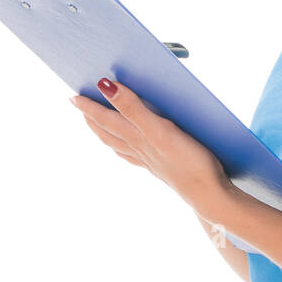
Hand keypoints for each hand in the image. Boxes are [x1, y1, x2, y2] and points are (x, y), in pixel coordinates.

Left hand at [69, 77, 236, 221]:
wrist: (208, 194)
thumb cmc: (187, 162)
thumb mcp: (158, 129)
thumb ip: (132, 108)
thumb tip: (105, 87)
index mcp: (136, 137)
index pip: (105, 119)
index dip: (88, 106)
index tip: (73, 96)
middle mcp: (138, 149)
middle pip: (107, 132)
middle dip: (92, 118)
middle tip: (79, 105)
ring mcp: (149, 161)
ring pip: (119, 145)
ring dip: (105, 133)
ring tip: (97, 124)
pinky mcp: (163, 168)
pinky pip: (135, 156)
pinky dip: (125, 149)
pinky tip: (130, 149)